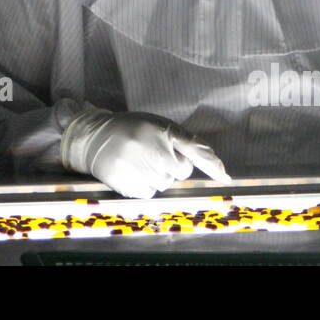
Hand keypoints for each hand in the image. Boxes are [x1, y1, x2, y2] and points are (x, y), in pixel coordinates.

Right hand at [61, 108, 232, 198]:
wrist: (94, 138)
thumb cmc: (134, 130)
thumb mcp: (159, 126)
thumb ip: (187, 143)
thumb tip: (219, 172)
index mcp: (161, 131)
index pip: (193, 148)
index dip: (210, 163)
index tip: (225, 178)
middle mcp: (151, 149)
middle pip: (179, 171)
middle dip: (171, 165)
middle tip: (152, 152)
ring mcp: (138, 169)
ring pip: (165, 184)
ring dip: (158, 176)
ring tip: (140, 161)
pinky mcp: (127, 184)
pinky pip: (150, 193)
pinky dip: (145, 186)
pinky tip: (133, 172)